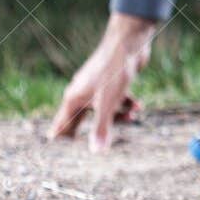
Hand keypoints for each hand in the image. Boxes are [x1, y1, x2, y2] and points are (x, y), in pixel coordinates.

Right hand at [48, 13, 156, 151]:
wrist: (129, 43)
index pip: (61, 126)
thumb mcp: (108, 104)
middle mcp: (80, 93)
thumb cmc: (114, 72)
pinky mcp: (109, 81)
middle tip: (98, 144)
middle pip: (81, 120)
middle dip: (93, 132)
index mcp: (74, 99)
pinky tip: (138, 106)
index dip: (64, 141)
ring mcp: (95, 87)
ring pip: (101, 110)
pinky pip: (113, 99)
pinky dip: (124, 104)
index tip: (69, 156)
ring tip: (133, 116)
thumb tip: (96, 151)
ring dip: (117, 116)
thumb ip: (102, 128)